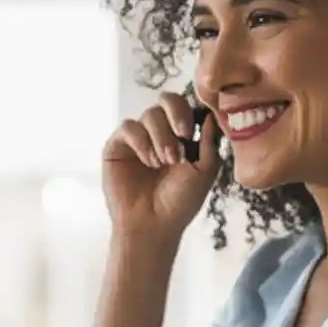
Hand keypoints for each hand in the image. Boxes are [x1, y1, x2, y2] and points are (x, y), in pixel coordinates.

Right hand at [102, 91, 221, 242]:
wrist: (153, 225)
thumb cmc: (180, 203)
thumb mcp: (204, 171)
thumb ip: (209, 142)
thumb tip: (210, 114)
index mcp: (181, 136)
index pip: (184, 107)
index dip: (188, 112)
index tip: (190, 132)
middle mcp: (159, 133)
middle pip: (165, 101)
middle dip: (175, 114)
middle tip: (182, 135)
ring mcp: (138, 139)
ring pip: (148, 115)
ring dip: (160, 136)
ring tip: (164, 162)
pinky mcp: (117, 146)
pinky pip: (128, 127)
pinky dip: (141, 141)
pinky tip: (149, 162)